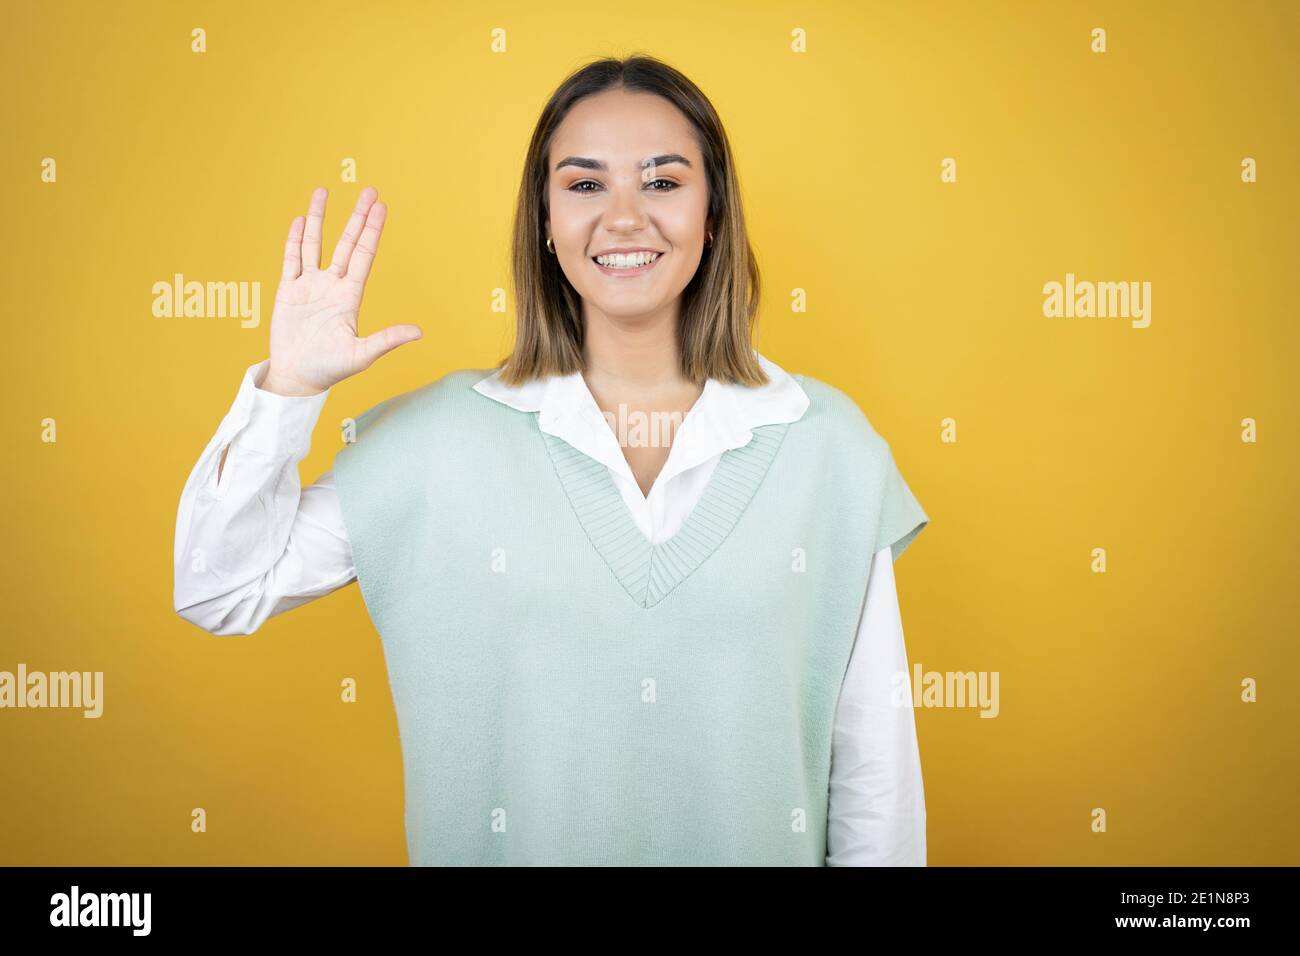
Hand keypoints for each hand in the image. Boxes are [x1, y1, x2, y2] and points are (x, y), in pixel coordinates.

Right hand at [261, 186, 420, 395]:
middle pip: (346, 243)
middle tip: (368, 190)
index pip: (364, 255)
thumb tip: (418, 332)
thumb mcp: (362, 355)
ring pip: (314, 244)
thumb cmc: (331, 369)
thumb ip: (387, 339)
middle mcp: (332, 285)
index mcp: (350, 296)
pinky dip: (293, 240)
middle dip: (356, 217)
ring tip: (322, 191)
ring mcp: (309, 286)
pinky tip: (298, 219)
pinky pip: (290, 260)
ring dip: (318, 218)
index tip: (381, 208)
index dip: (372, 231)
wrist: (298, 378)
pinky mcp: (287, 291)